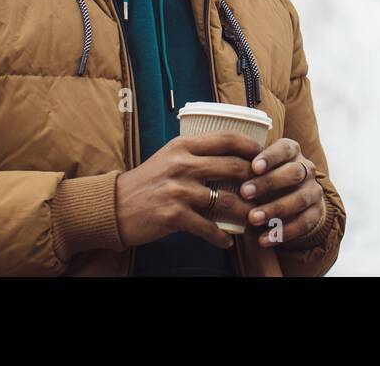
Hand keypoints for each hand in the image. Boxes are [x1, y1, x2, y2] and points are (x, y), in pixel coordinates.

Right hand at [115, 131, 262, 248]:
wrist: (114, 206)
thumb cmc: (147, 181)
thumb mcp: (170, 156)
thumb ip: (197, 152)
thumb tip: (232, 152)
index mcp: (183, 145)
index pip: (226, 138)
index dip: (251, 147)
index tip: (265, 157)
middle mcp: (182, 164)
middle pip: (233, 167)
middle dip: (255, 180)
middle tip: (266, 191)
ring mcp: (178, 190)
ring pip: (226, 200)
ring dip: (245, 211)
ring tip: (253, 217)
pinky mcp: (173, 216)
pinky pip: (208, 227)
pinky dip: (221, 237)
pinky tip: (227, 241)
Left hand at [239, 137, 324, 248]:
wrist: (293, 202)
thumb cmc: (265, 180)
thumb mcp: (257, 170)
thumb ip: (245, 168)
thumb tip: (220, 170)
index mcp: (292, 152)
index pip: (285, 148)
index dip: (270, 156)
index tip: (254, 167)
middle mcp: (306, 168)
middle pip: (294, 172)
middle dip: (269, 183)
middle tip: (245, 192)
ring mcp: (314, 191)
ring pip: (300, 198)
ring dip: (275, 209)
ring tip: (252, 219)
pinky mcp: (317, 213)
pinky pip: (304, 223)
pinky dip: (283, 232)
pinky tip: (263, 239)